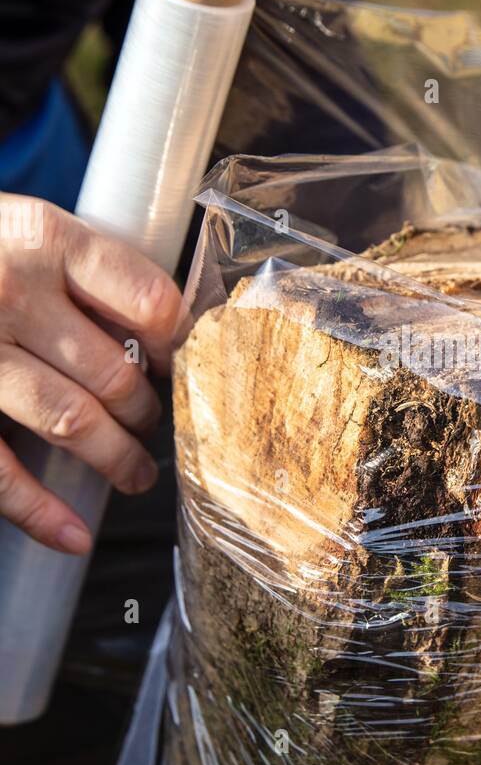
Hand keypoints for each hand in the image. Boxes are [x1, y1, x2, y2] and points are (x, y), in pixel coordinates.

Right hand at [0, 195, 182, 553]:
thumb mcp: (23, 230)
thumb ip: (80, 266)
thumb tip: (159, 326)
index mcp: (45, 238)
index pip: (149, 301)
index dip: (178, 344)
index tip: (179, 363)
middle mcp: (12, 290)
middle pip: (115, 372)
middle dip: (146, 412)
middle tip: (152, 425)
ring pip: (71, 421)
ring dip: (115, 459)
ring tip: (133, 475)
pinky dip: (40, 512)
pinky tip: (73, 534)